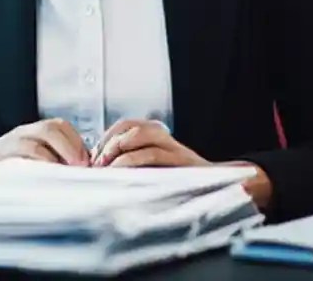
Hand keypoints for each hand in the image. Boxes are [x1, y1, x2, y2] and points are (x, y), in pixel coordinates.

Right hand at [0, 117, 90, 168]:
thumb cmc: (3, 175)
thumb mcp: (29, 165)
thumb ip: (50, 164)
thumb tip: (82, 174)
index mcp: (32, 134)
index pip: (61, 127)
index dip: (78, 142)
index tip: (90, 164)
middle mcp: (23, 133)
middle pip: (54, 127)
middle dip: (73, 145)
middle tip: (83, 166)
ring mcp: (11, 140)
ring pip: (42, 133)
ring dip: (62, 150)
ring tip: (72, 169)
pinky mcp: (2, 153)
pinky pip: (26, 149)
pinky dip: (42, 159)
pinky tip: (50, 173)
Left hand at [92, 118, 273, 209]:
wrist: (218, 188)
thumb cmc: (181, 182)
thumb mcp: (152, 171)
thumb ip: (132, 165)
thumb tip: (102, 168)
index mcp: (156, 136)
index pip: (125, 125)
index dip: (106, 137)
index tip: (94, 156)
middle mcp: (164, 136)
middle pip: (128, 125)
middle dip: (108, 142)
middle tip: (96, 162)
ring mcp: (173, 146)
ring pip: (139, 134)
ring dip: (117, 148)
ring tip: (106, 165)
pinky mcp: (179, 160)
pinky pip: (152, 153)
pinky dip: (131, 161)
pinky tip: (121, 172)